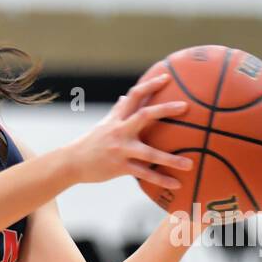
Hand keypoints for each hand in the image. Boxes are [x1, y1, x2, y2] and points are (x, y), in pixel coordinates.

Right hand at [66, 72, 192, 189]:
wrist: (71, 162)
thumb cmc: (91, 142)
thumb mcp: (103, 124)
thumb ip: (118, 110)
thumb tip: (125, 95)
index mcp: (117, 118)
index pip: (135, 95)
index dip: (151, 85)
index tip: (167, 77)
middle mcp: (119, 130)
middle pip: (145, 115)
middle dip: (166, 109)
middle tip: (185, 106)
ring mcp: (120, 149)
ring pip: (150, 152)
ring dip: (171, 159)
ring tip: (190, 164)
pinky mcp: (119, 167)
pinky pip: (144, 174)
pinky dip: (161, 180)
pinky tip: (177, 184)